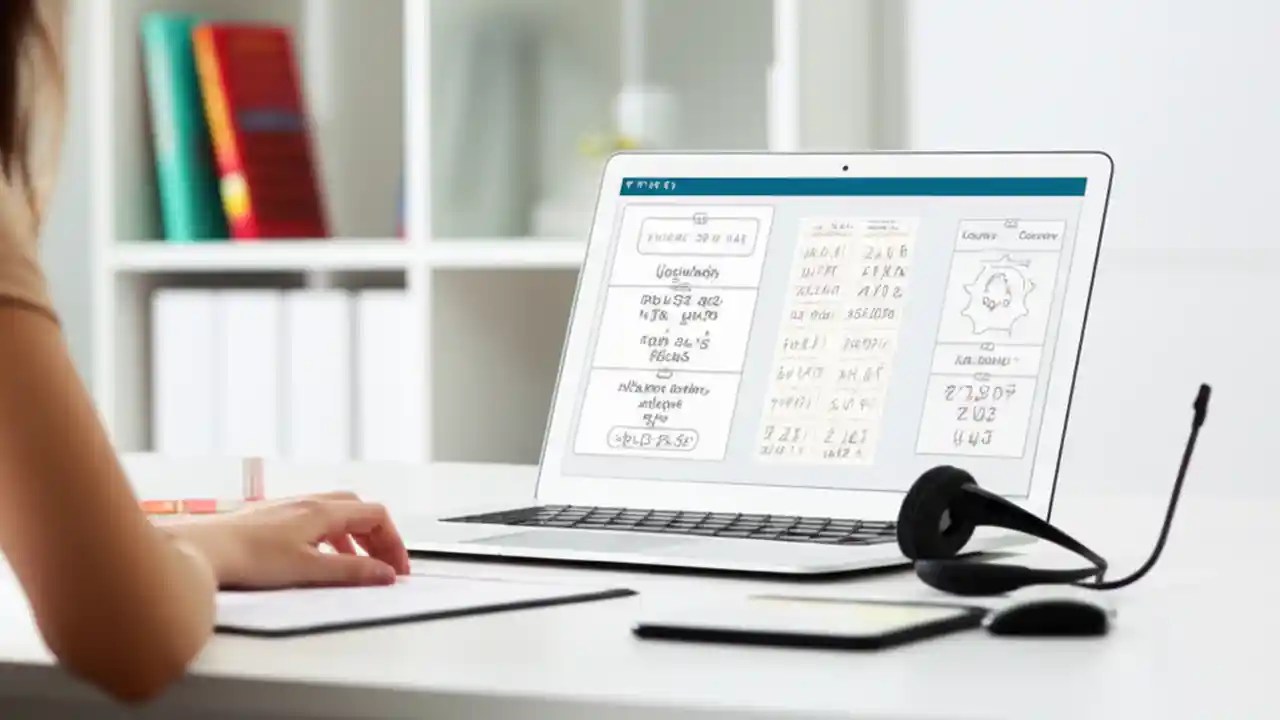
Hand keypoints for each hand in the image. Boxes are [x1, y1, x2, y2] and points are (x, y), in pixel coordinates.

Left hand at [158, 492, 411, 589]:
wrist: (204, 549)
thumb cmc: (248, 556)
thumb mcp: (309, 570)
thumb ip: (350, 573)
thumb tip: (384, 575)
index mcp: (323, 511)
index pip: (376, 515)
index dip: (394, 542)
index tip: (396, 568)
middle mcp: (309, 503)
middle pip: (360, 510)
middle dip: (378, 537)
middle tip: (382, 565)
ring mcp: (290, 508)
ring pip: (337, 514)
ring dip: (355, 538)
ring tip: (355, 565)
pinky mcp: (273, 518)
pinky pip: (315, 521)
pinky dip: (331, 538)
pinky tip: (319, 559)